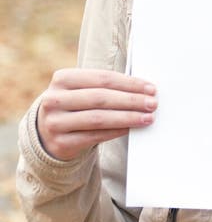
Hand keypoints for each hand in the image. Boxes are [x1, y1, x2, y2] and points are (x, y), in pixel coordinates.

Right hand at [37, 68, 157, 160]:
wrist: (48, 132)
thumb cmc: (76, 105)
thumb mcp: (82, 90)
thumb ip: (105, 86)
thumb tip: (143, 89)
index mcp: (62, 78)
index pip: (102, 78)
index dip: (129, 83)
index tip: (150, 87)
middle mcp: (54, 100)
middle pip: (101, 98)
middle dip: (131, 100)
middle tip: (153, 103)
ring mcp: (55, 122)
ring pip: (98, 118)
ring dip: (127, 117)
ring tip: (147, 117)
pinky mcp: (60, 143)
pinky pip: (94, 136)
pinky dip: (116, 131)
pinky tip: (130, 128)